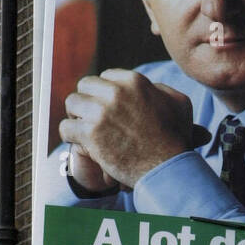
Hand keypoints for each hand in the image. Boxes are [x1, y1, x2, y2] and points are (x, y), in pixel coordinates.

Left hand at [59, 69, 197, 188]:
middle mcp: (115, 92)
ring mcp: (101, 112)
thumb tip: (151, 87)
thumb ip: (161, 90)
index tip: (107, 107)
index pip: (105, 76)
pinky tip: (80, 143)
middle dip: (86, 100)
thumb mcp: (178, 104)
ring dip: (76, 116)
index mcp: (134, 81)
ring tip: (83, 129)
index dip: (104, 92)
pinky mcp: (90, 134)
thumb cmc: (175, 139)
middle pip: (85, 86)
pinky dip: (70, 136)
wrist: (166, 167)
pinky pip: (66, 128)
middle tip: (91, 117)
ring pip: (71, 103)